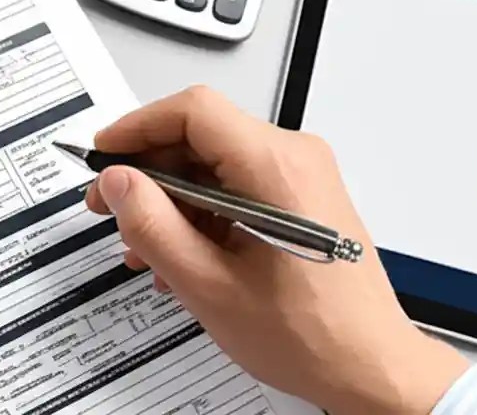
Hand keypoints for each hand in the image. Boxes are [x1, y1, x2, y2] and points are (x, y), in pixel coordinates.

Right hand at [86, 87, 468, 414]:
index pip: (193, 111)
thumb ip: (154, 226)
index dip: (138, 127)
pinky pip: (239, 185)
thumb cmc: (312, 335)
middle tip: (112, 206)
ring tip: (145, 246)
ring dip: (173, 199)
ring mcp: (303, 177)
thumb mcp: (209, 285)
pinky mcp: (303, 198)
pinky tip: (181, 253)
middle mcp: (296, 159)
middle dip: (149, 171)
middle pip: (202, 136)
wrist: (370, 366)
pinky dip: (203, 211)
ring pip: (217, 164)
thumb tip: (119, 182)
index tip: (105, 153)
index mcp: (276, 167)